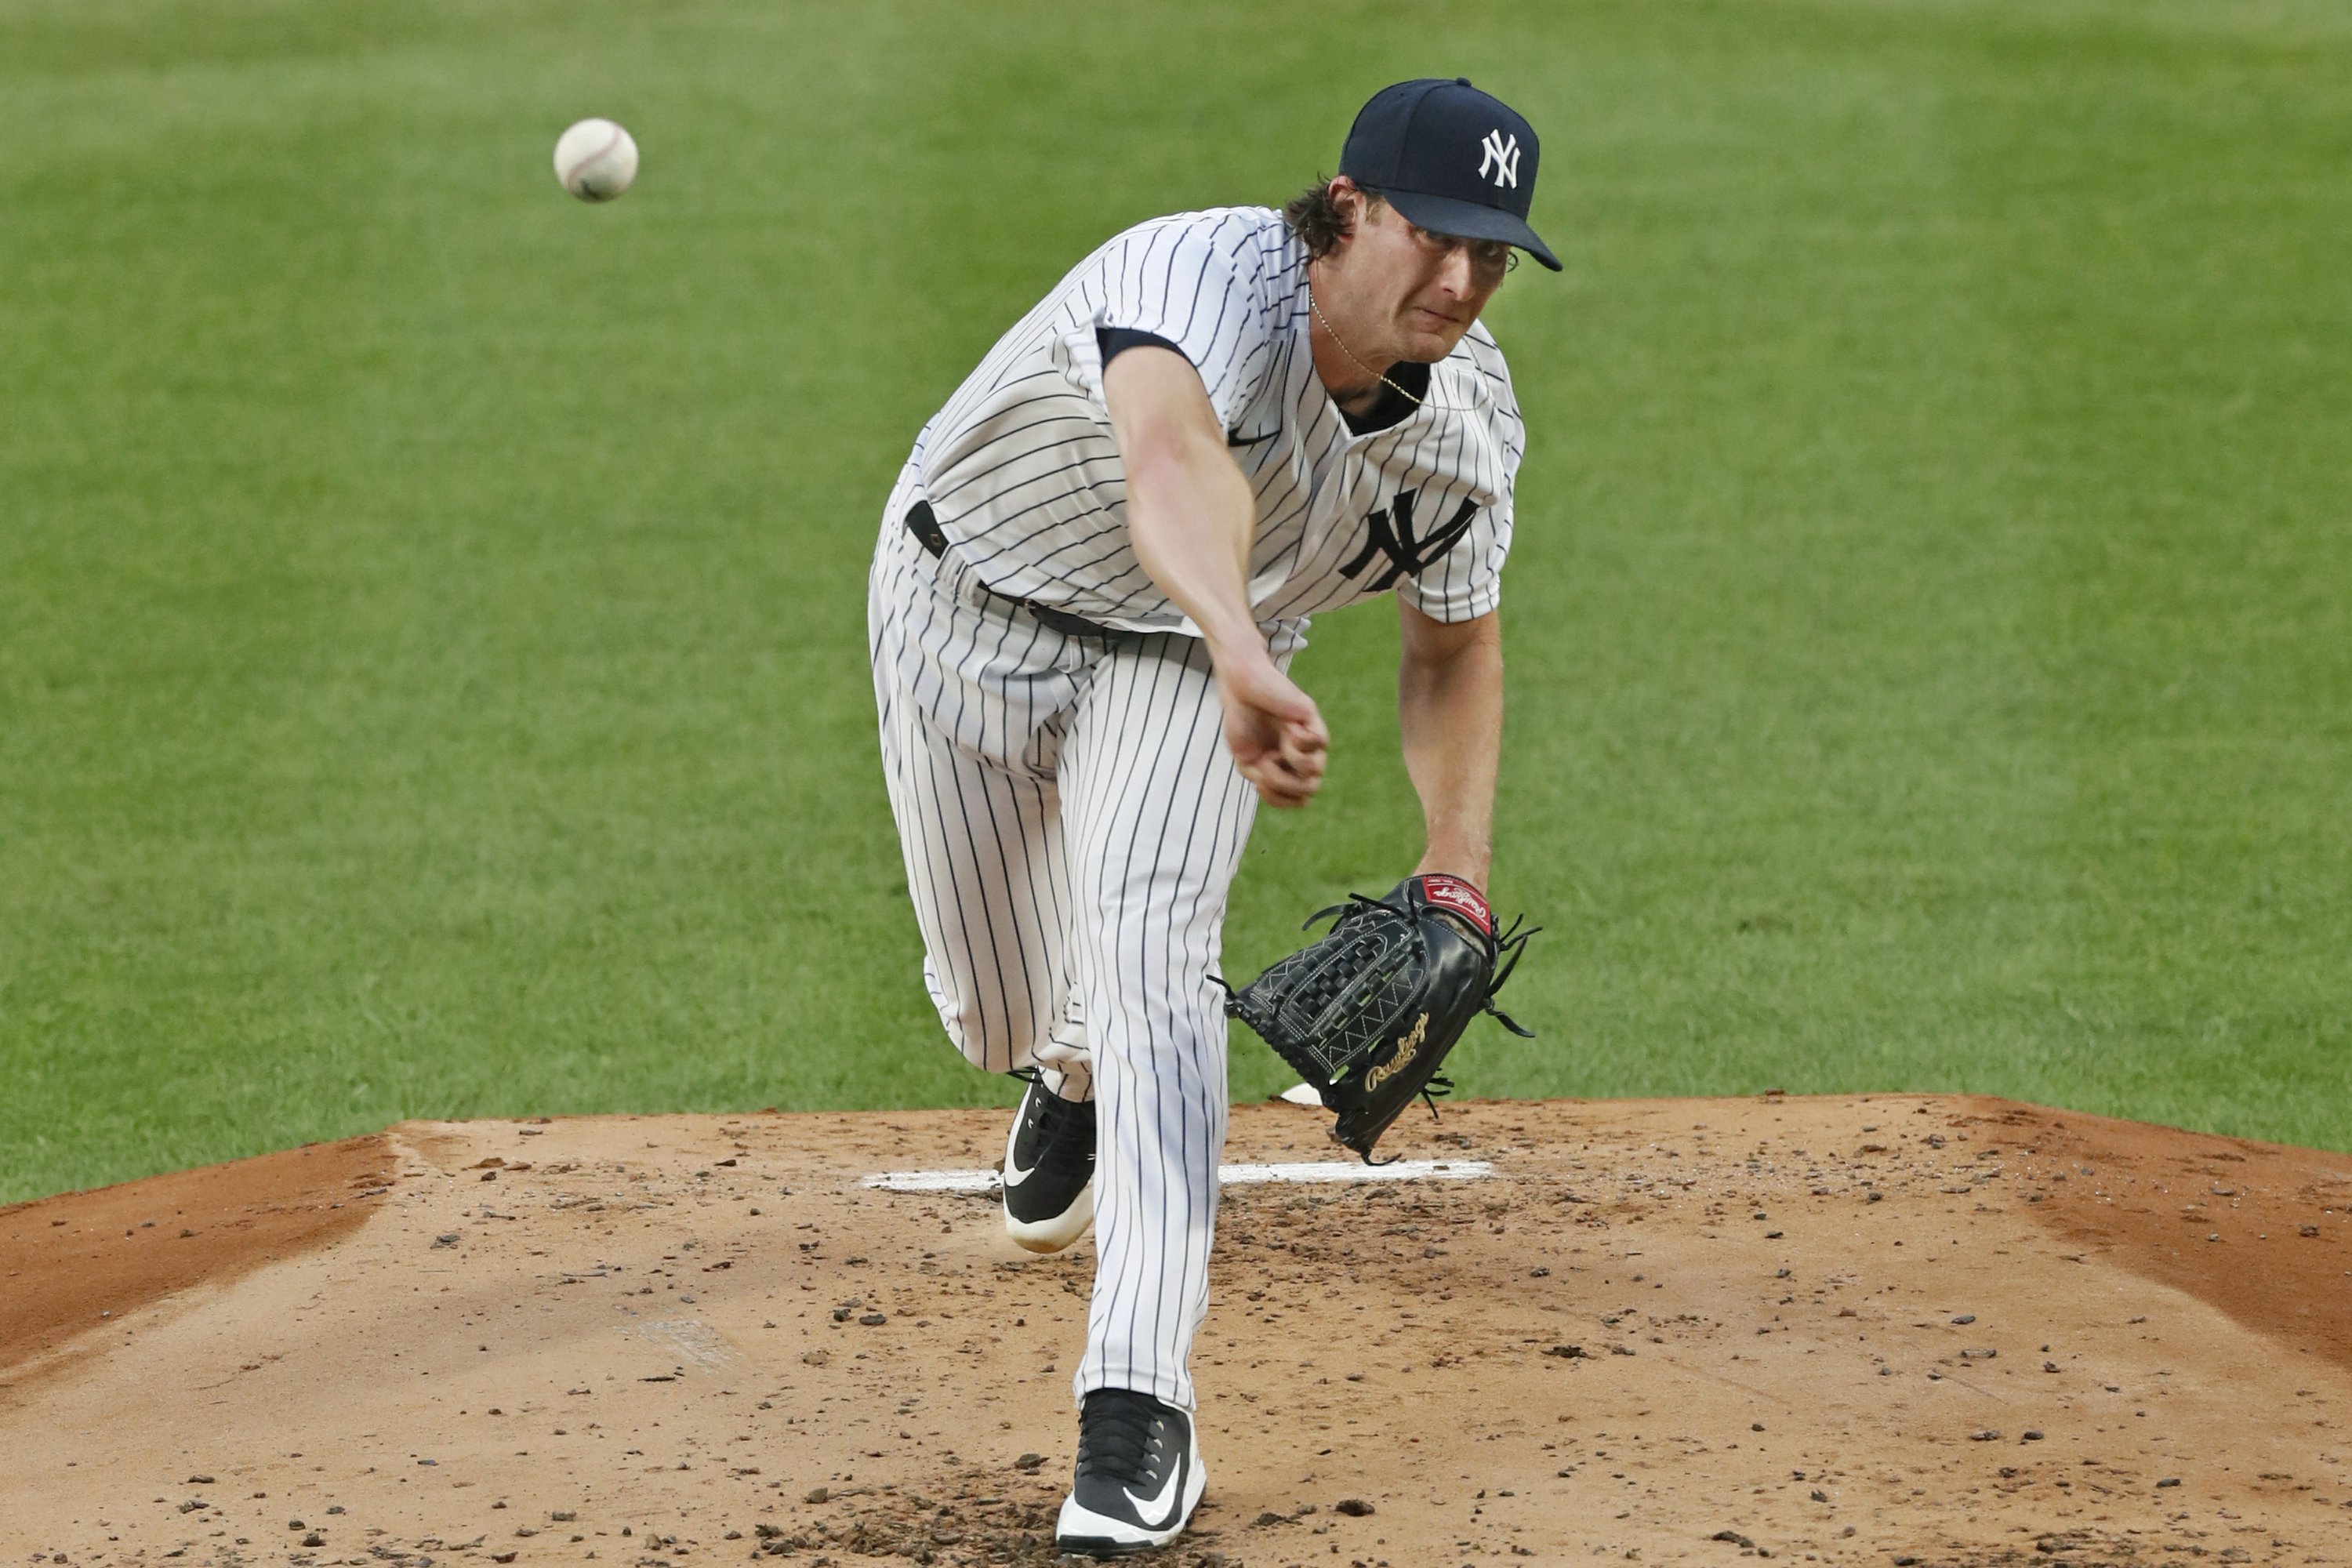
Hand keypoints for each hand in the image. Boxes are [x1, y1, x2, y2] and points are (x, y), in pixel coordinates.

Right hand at [1214, 648, 1328, 807]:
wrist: (1240, 688)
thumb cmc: (1242, 722)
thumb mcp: (1249, 764)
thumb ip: (1271, 783)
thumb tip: (1306, 798)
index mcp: (1287, 767)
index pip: (1298, 799)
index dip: (1279, 799)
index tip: (1258, 783)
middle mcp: (1302, 754)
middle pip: (1309, 789)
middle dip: (1283, 784)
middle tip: (1264, 765)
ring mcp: (1309, 738)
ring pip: (1315, 770)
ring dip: (1290, 765)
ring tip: (1275, 749)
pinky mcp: (1312, 719)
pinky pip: (1317, 744)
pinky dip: (1298, 741)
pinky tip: (1287, 726)